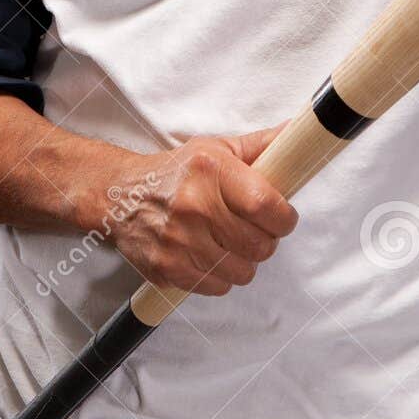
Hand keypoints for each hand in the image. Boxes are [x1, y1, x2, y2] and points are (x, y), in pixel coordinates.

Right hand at [103, 125, 297, 295]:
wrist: (118, 195)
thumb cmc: (174, 172)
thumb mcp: (217, 149)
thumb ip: (262, 145)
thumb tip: (299, 131)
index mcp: (211, 170)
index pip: (265, 205)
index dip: (284, 217)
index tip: (283, 217)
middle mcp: (194, 205)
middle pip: (259, 244)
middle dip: (267, 240)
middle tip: (256, 229)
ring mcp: (179, 241)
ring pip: (243, 271)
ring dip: (245, 261)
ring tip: (232, 243)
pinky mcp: (168, 269)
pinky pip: (218, 287)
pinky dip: (222, 276)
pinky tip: (211, 256)